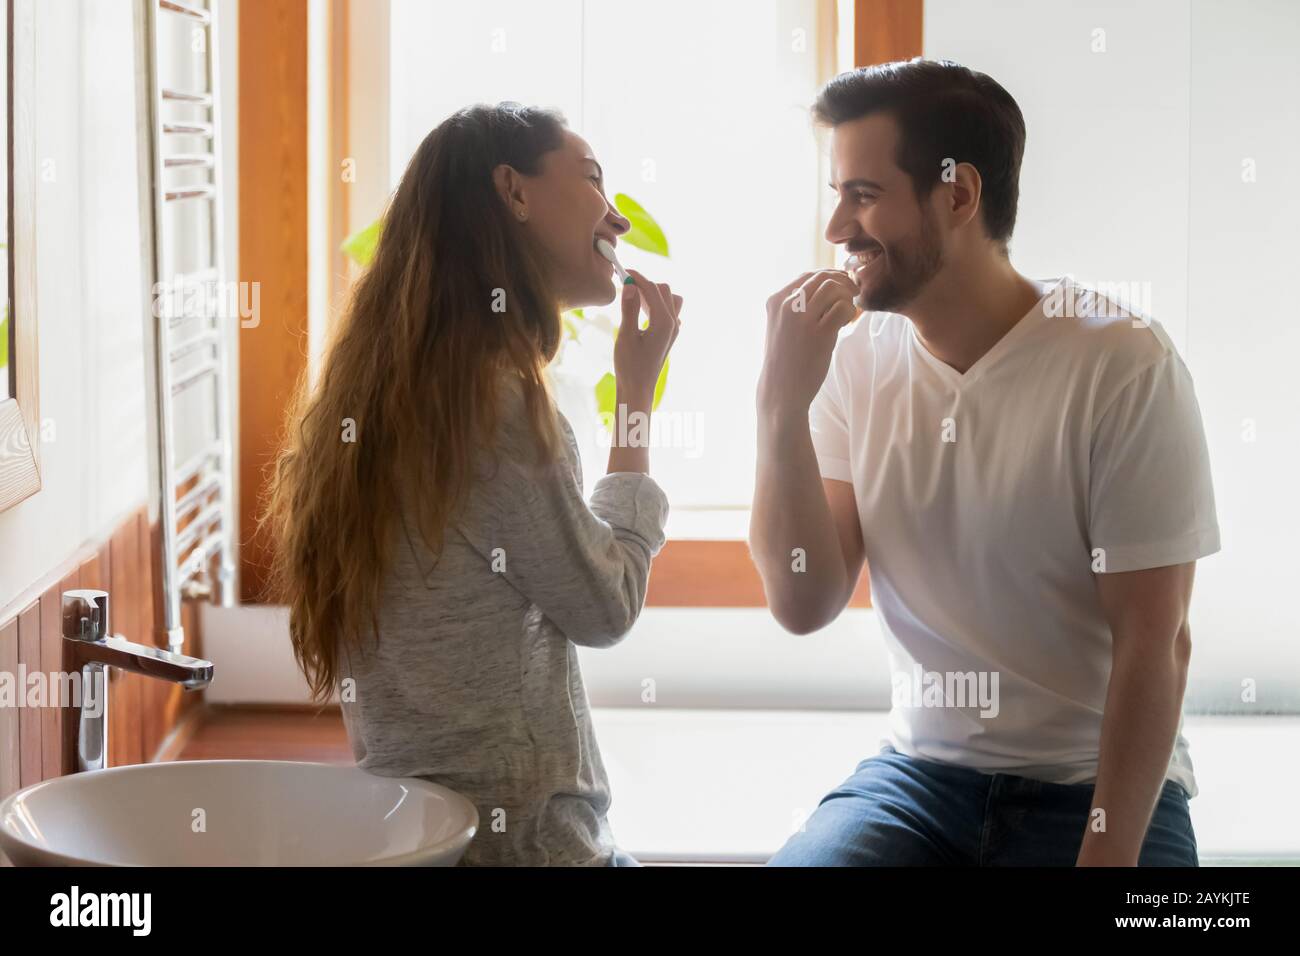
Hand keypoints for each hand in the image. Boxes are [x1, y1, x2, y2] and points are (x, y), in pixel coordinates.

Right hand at [614, 269, 682, 405]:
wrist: (638, 389)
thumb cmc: (630, 366)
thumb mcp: (626, 336)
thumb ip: (629, 309)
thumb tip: (631, 285)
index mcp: (664, 323)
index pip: (653, 289)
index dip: (638, 278)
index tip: (623, 271)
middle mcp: (673, 324)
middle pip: (664, 291)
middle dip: (646, 284)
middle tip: (626, 285)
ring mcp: (673, 330)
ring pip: (670, 300)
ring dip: (653, 294)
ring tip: (634, 298)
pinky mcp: (669, 336)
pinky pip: (669, 312)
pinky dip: (657, 305)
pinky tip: (642, 312)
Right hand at [757, 270, 858, 416]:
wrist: (781, 390)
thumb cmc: (784, 360)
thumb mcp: (780, 326)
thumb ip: (796, 307)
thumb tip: (828, 288)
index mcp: (775, 301)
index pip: (807, 275)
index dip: (829, 276)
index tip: (841, 285)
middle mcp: (787, 305)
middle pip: (822, 277)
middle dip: (843, 282)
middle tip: (854, 292)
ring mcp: (802, 319)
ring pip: (833, 288)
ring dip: (847, 296)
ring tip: (849, 311)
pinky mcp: (819, 334)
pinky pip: (843, 308)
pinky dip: (850, 311)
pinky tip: (846, 323)